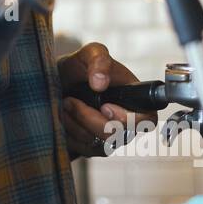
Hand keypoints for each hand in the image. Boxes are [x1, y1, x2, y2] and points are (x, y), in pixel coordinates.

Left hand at [57, 42, 156, 158]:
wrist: (54, 83)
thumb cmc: (77, 69)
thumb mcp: (88, 54)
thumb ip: (99, 59)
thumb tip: (101, 82)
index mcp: (134, 100)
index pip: (148, 120)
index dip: (131, 119)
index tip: (104, 106)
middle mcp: (126, 123)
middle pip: (118, 135)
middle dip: (89, 117)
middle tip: (70, 100)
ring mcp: (110, 138)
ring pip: (99, 144)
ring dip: (75, 123)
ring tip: (64, 104)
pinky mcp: (92, 148)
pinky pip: (84, 149)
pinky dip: (69, 133)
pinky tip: (63, 117)